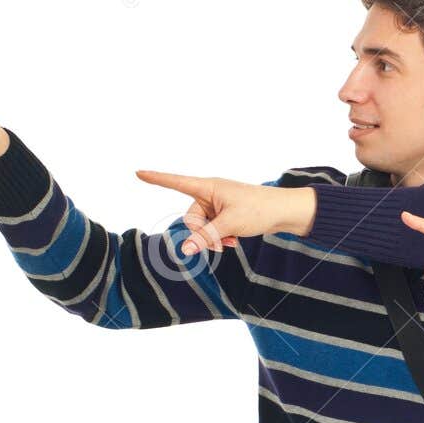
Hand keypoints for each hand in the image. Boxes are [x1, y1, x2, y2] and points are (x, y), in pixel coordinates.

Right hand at [135, 170, 316, 254]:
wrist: (285, 212)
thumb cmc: (260, 210)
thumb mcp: (230, 224)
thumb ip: (206, 236)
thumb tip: (185, 249)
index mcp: (208, 187)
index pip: (177, 182)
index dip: (157, 179)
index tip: (138, 173)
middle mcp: (210, 193)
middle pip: (190, 217)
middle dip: (202, 234)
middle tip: (220, 244)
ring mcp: (218, 204)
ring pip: (202, 227)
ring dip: (213, 238)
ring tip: (231, 243)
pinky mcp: (225, 214)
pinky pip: (213, 229)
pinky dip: (220, 237)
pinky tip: (233, 242)